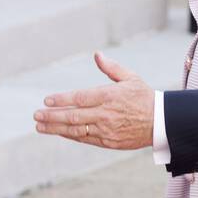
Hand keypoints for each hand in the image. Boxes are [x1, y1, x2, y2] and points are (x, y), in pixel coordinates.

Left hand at [33, 51, 152, 149]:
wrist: (161, 123)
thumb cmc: (144, 97)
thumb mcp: (131, 78)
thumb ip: (111, 68)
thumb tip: (97, 55)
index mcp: (109, 96)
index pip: (79, 98)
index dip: (61, 100)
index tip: (46, 100)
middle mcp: (105, 114)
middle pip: (73, 116)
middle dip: (52, 116)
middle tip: (36, 115)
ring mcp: (106, 130)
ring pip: (75, 129)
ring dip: (55, 128)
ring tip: (40, 126)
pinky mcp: (108, 142)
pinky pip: (85, 138)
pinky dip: (70, 135)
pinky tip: (59, 132)